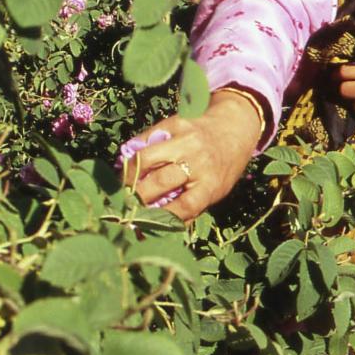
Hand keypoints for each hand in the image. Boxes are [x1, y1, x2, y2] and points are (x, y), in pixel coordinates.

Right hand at [121, 88, 264, 220]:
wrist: (233, 128)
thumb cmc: (221, 169)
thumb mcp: (214, 193)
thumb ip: (187, 210)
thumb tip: (150, 230)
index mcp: (211, 183)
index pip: (183, 205)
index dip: (160, 217)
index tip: (142, 225)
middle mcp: (199, 160)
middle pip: (160, 181)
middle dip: (137, 197)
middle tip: (124, 206)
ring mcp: (186, 140)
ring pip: (146, 157)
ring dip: (128, 174)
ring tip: (121, 186)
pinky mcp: (175, 124)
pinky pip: (145, 139)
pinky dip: (133, 154)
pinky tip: (128, 165)